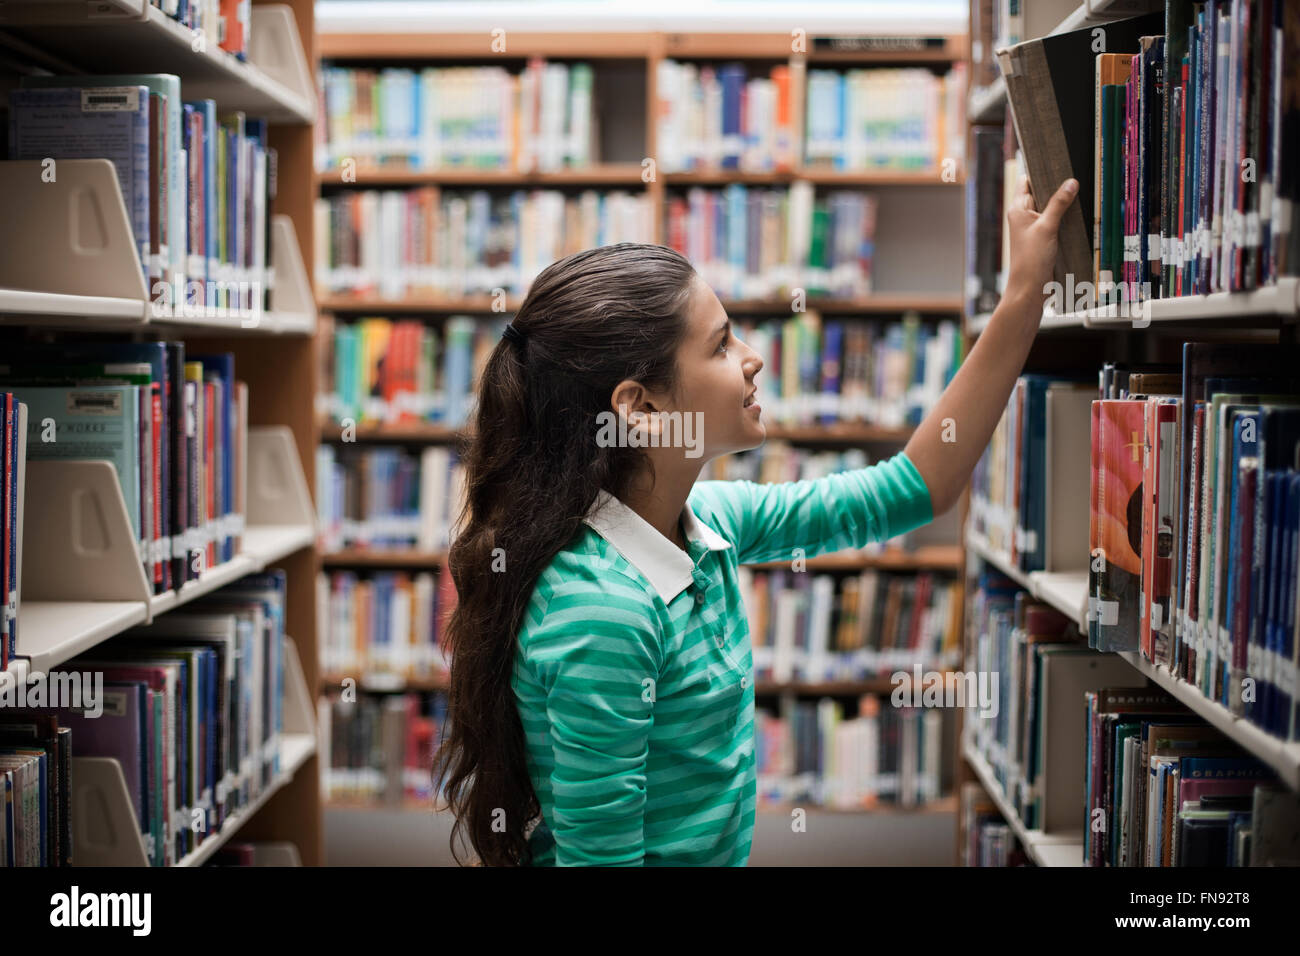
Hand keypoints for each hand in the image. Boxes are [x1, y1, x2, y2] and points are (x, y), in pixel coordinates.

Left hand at [1004, 175, 1077, 304]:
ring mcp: (1033, 227)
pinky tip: (1077, 212)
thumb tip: (1071, 182)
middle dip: (1056, 186)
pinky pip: (1055, 220)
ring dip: (1062, 202)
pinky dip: (1064, 216)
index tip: (1056, 160)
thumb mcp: (1047, 227)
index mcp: (1018, 209)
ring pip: (1050, 207)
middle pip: (1041, 192)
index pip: (1026, 181)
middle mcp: (1024, 215)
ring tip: (1080, 190)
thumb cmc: (1031, 260)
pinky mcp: (1043, 237)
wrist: (1030, 288)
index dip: (1039, 170)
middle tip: (1074, 174)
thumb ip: (1059, 204)